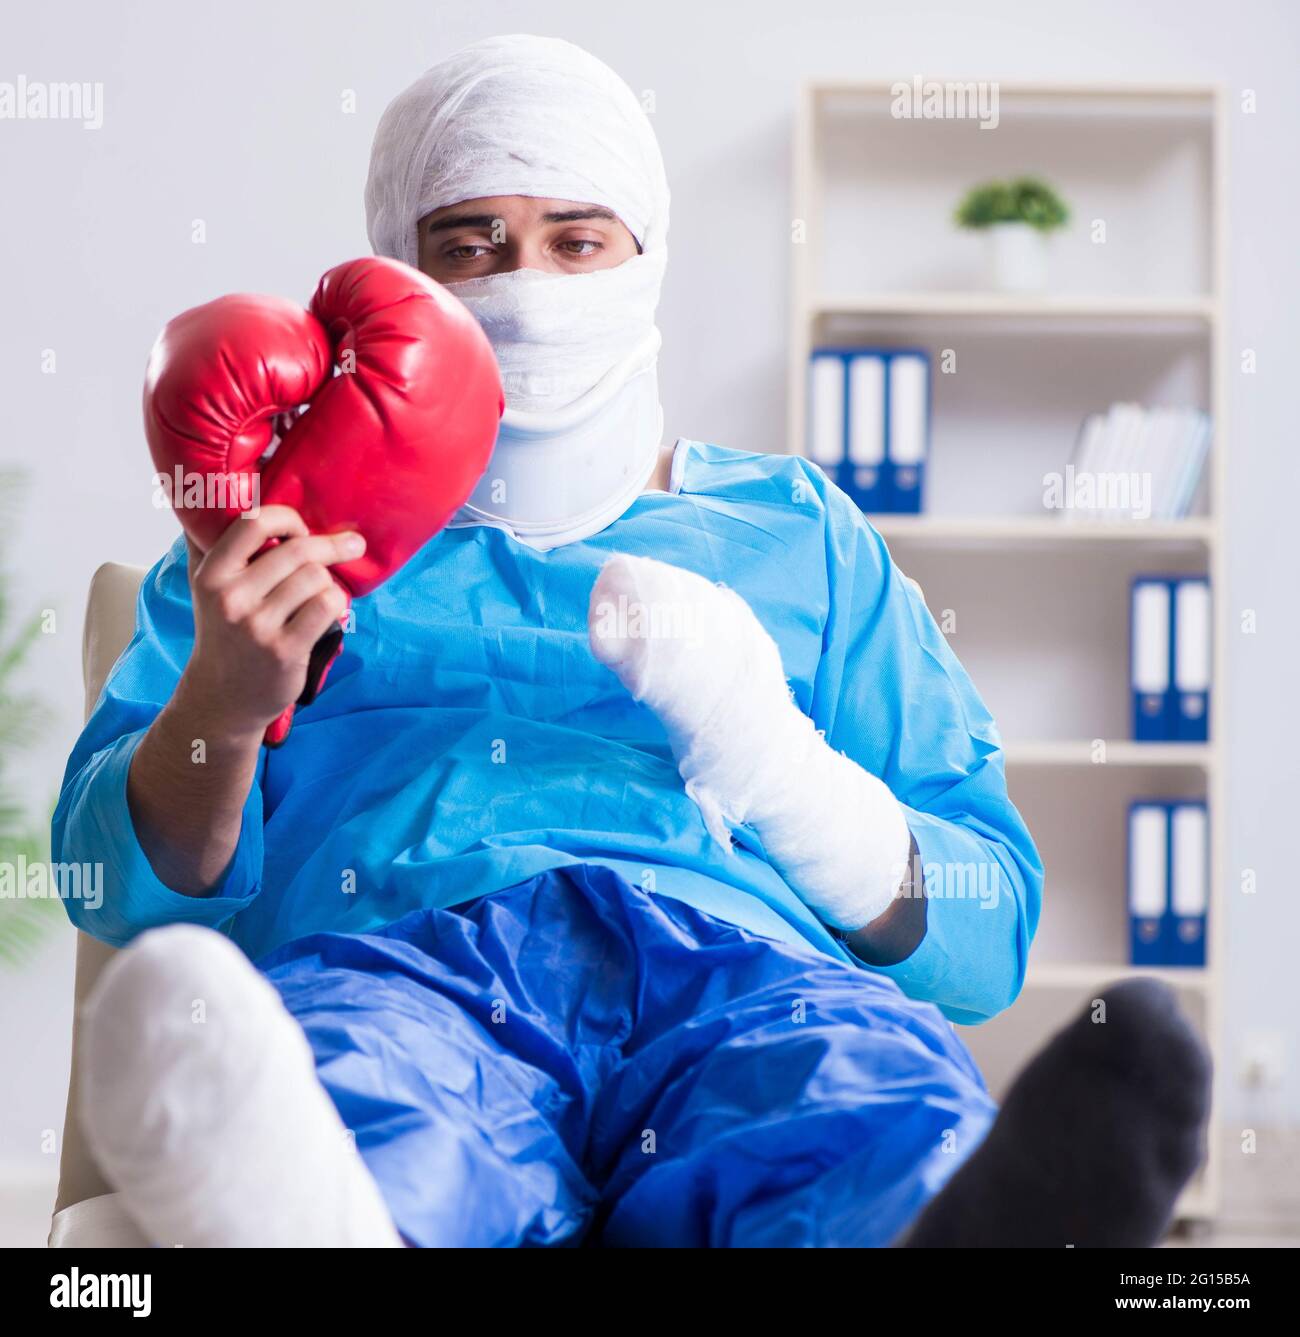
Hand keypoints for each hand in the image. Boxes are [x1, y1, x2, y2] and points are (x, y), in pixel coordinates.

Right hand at [179, 505, 363, 741]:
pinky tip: (328, 613)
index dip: (288, 518)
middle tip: (351, 546)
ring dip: (330, 583)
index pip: (254, 522)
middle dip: (331, 546)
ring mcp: (258, 626)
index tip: (303, 529)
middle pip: (299, 550)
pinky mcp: (285, 650)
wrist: (223, 698)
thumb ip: (209, 542)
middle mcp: (231, 597)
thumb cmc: (223, 634)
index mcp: (212, 574)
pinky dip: (336, 605)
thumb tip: (219, 489)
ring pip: (317, 578)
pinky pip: (328, 607)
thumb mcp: (205, 588)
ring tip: (325, 593)